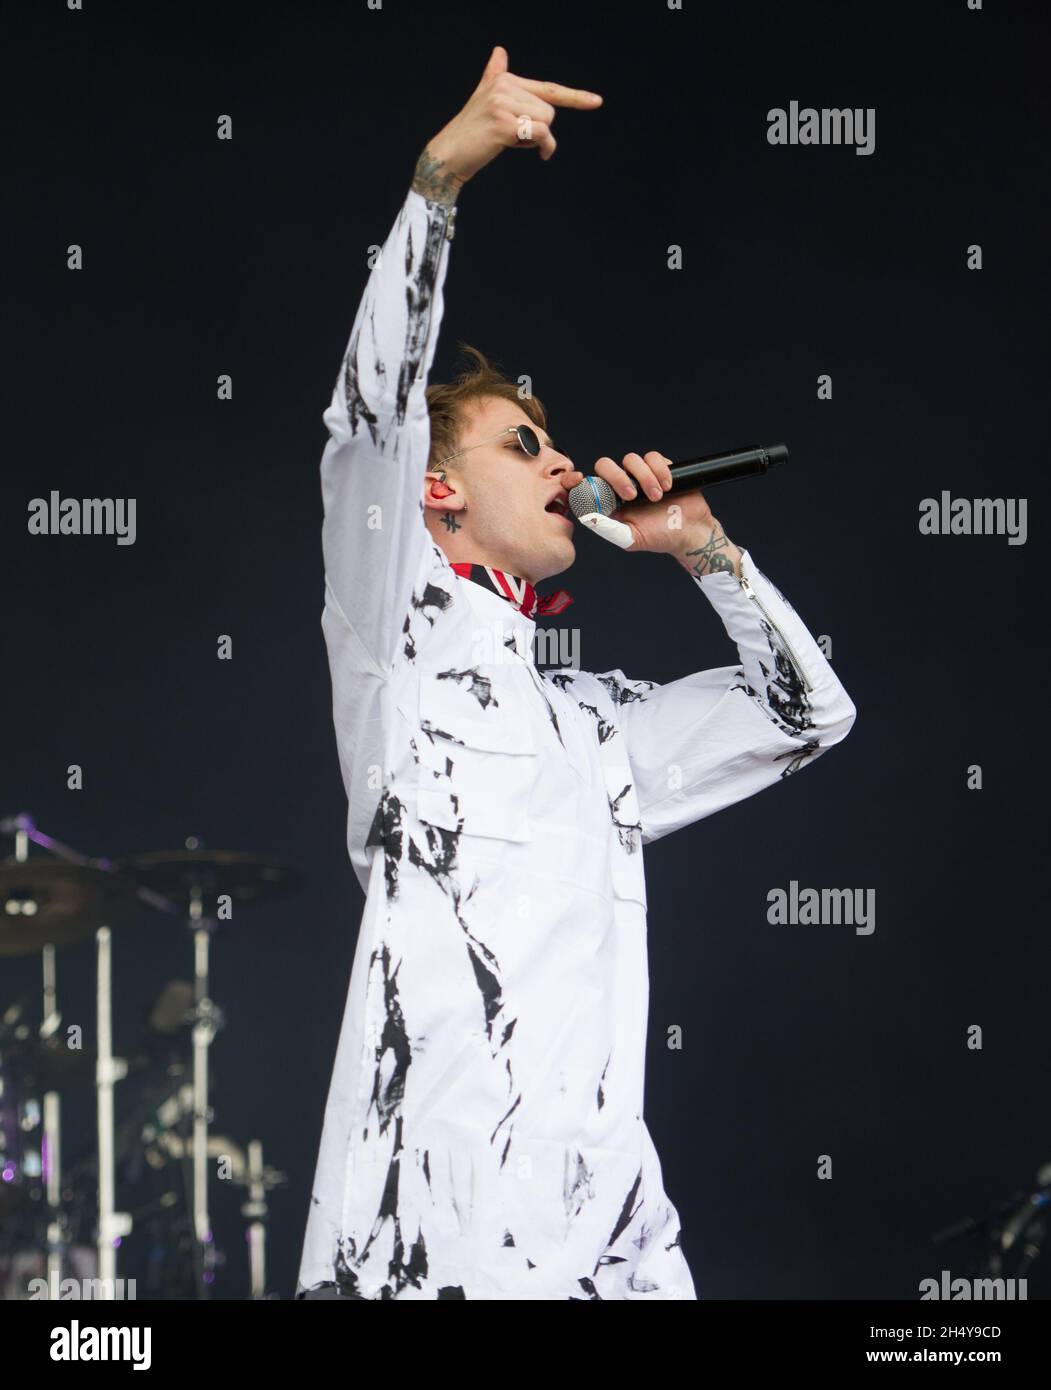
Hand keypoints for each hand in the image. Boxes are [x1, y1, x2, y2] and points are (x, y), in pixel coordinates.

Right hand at [414, 46, 602, 201]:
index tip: (596, 101)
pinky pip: (541, 133)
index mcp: (504, 79)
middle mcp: (504, 85)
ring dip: (536, 140)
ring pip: (546, 122)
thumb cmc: (470, 132)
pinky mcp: (504, 123)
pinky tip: (540, 155)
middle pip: (549, 110)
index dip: (574, 96)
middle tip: (512, 137)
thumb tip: (499, 51)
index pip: (547, 89)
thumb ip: (493, 75)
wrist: (448, 155)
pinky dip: (545, 147)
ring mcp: (503, 103)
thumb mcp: (483, 100)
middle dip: (538, 129)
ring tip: (509, 141)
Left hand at [579, 449, 741, 573]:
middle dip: (617, 477)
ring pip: (631, 459)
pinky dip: (660, 470)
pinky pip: (653, 457)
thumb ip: (609, 529)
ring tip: (657, 496)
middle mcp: (623, 485)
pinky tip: (668, 486)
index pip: (590, 484)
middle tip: (631, 496)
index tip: (587, 484)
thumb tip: (587, 518)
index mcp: (611, 501)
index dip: (582, 480)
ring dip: (644, 477)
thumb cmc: (660, 538)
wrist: (692, 531)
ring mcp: (641, 475)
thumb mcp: (631, 539)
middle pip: (605, 465)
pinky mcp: (660, 467)